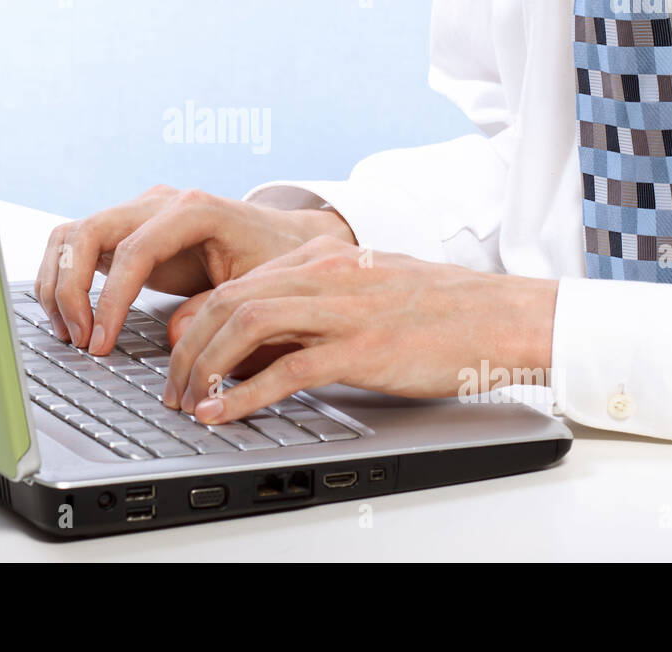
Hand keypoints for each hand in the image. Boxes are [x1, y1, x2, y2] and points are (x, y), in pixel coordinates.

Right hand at [33, 185, 354, 352]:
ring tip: (71, 334)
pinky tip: (75, 320)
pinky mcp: (127, 232)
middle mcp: (158, 203)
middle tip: (80, 340)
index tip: (101, 342)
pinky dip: (65, 281)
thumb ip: (216, 309)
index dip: (110, 299)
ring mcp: (138, 214)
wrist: (283, 239)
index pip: (133, 249)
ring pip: (71, 236)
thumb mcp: (258, 287)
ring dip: (59, 284)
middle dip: (71, 290)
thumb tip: (174, 336)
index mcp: (193, 209)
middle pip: (87, 232)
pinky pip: (78, 247)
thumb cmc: (275, 260)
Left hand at [160, 235, 557, 422]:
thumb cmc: (439, 307)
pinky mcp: (361, 349)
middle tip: (171, 388)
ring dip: (205, 369)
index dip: (195, 324)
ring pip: (244, 326)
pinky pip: (286, 370)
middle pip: (226, 303)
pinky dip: (242, 395)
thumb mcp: (366, 286)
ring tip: (187, 403)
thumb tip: (266, 333)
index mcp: (321, 258)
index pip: (234, 284)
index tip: (178, 358)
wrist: (500, 315)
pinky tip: (222, 414)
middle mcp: (323, 275)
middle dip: (186, 350)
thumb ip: (314, 300)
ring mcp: (341, 310)